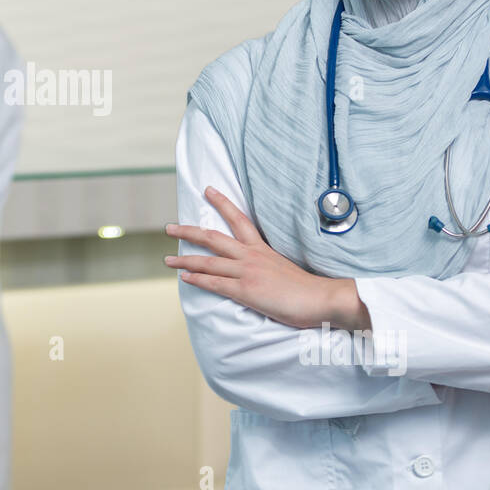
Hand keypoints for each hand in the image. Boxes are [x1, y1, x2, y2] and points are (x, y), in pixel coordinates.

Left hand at [165, 186, 363, 329]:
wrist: (321, 298)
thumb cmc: (306, 288)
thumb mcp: (283, 267)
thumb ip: (266, 265)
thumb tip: (257, 269)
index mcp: (262, 248)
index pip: (239, 219)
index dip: (222, 203)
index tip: (208, 191)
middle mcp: (251, 256)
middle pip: (213, 238)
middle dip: (189, 232)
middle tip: (170, 228)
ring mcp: (247, 272)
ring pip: (208, 262)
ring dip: (185, 261)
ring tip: (167, 260)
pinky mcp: (246, 291)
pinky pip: (215, 283)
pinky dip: (198, 280)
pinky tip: (184, 278)